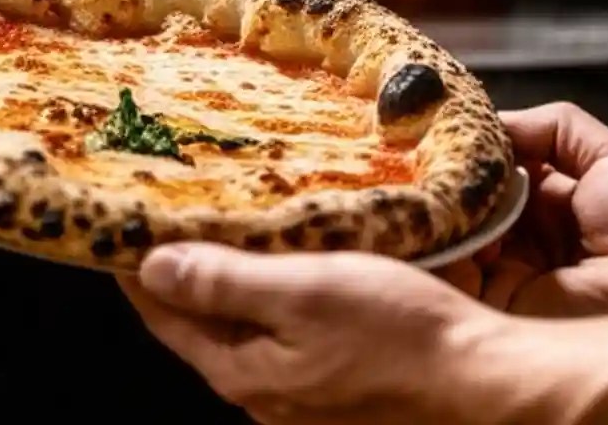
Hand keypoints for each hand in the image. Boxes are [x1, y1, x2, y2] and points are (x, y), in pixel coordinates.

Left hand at [119, 244, 542, 424]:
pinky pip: (284, 334)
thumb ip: (224, 283)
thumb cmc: (403, 336)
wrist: (487, 383)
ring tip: (225, 229)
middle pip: (199, 324)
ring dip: (228, 282)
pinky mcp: (337, 385)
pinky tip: (289, 266)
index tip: (120, 223)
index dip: (136, 266)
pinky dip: (272, 297)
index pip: (164, 314)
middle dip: (181, 271)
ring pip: (243, 328)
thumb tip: (151, 269)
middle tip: (169, 214)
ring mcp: (301, 394)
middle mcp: (264, 393)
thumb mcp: (303, 293)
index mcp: (243, 371)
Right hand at [441, 102, 607, 316]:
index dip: (458, 156)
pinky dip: (445, 252)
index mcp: (540, 202)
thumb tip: (485, 118)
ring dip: (442, 215)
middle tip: (428, 162)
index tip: (436, 134)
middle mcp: (517, 237)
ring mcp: (507, 273)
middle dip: (443, 183)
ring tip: (444, 193)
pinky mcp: (502, 308)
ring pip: (450, 240)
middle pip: (459, 207)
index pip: (481, 175)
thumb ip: (551, 128)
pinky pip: (456, 281)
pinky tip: (452, 226)